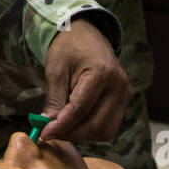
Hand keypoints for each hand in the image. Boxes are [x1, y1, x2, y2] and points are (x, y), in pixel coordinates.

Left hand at [39, 16, 131, 142]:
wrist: (85, 33)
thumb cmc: (68, 47)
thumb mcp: (56, 70)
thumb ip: (54, 100)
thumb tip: (48, 127)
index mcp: (101, 73)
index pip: (80, 109)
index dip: (61, 125)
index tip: (44, 134)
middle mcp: (118, 86)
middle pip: (96, 125)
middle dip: (71, 133)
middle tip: (50, 132)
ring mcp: (124, 94)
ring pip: (105, 130)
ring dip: (82, 135)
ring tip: (62, 127)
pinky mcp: (124, 100)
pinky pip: (110, 125)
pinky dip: (92, 130)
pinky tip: (76, 122)